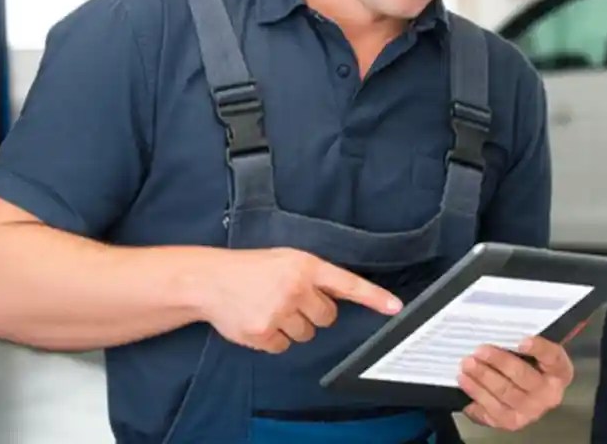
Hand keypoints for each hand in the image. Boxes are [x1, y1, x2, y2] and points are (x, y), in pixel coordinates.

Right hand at [195, 247, 401, 353]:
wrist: (211, 280)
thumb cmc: (252, 269)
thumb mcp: (288, 260)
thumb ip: (314, 276)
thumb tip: (339, 297)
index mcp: (306, 266)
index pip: (348, 283)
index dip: (374, 297)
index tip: (395, 307)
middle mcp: (296, 288)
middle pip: (328, 317)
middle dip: (313, 313)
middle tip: (290, 300)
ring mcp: (279, 312)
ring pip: (307, 334)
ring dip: (293, 326)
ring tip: (271, 307)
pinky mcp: (263, 333)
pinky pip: (284, 347)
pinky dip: (274, 339)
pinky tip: (260, 320)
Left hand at [458, 335, 575, 430]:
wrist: (529, 396)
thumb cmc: (530, 365)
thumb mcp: (535, 351)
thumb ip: (525, 340)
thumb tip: (504, 324)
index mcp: (560, 371)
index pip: (553, 356)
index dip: (539, 349)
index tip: (523, 341)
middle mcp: (549, 394)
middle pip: (523, 376)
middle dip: (499, 362)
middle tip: (480, 350)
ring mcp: (531, 411)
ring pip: (504, 393)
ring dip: (483, 378)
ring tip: (467, 365)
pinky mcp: (511, 422)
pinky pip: (491, 410)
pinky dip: (476, 394)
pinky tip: (466, 382)